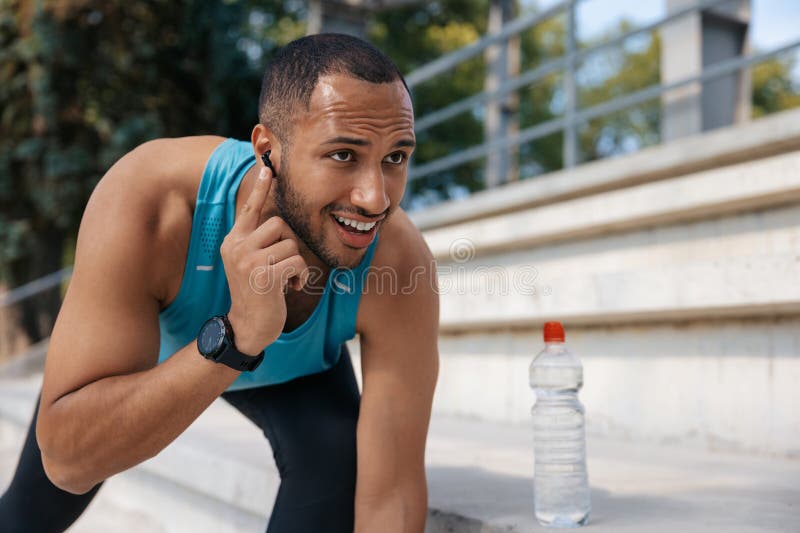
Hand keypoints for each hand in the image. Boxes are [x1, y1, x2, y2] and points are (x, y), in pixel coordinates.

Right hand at [220, 165, 308, 354]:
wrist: (247, 327)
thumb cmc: (256, 293)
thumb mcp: (250, 263)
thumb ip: (258, 242)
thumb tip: (278, 223)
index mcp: (234, 241)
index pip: (249, 209)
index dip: (261, 189)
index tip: (268, 168)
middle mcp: (237, 247)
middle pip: (279, 225)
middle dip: (290, 245)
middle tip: (283, 267)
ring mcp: (248, 261)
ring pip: (291, 245)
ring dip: (296, 266)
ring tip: (284, 281)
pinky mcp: (264, 276)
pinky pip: (297, 263)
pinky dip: (300, 278)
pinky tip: (289, 289)